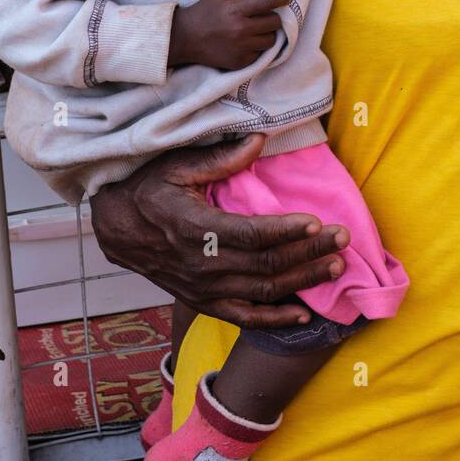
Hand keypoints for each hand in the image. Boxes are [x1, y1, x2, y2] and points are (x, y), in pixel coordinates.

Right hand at [89, 135, 349, 325]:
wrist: (116, 228)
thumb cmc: (149, 189)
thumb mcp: (176, 164)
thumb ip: (219, 158)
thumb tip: (258, 140)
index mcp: (194, 228)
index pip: (251, 235)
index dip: (286, 231)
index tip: (317, 221)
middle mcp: (201, 265)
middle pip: (266, 265)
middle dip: (308, 253)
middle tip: (343, 238)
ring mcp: (203, 289)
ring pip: (263, 291)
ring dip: (302, 281)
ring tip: (335, 267)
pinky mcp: (203, 303)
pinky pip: (244, 318)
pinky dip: (276, 320)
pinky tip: (305, 315)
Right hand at [168, 0, 290, 70]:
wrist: (184, 39)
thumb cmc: (203, 13)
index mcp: (235, 10)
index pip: (267, 2)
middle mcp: (240, 30)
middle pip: (274, 22)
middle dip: (272, 16)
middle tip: (263, 14)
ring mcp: (241, 48)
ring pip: (271, 39)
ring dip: (267, 33)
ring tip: (255, 29)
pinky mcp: (240, 62)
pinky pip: (260, 53)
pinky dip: (257, 47)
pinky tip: (246, 41)